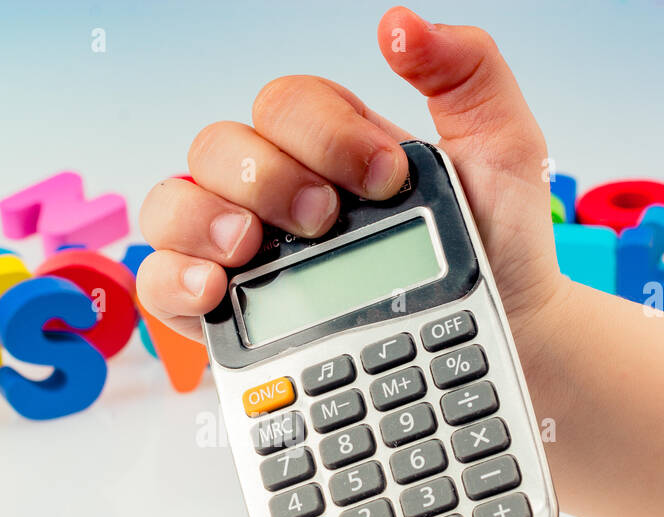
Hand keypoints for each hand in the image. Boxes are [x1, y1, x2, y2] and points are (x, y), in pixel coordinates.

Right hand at [136, 5, 566, 366]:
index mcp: (327, 147)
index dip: (325, 133)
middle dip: (269, 177)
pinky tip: (213, 288)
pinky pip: (159, 286)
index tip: (386, 179)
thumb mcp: (502, 147)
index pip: (286, 105)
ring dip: (203, 218)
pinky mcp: (225, 317)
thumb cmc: (495, 247)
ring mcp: (242, 253)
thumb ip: (466, 70)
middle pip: (219, 148)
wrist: (503, 338)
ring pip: (173, 206)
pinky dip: (172, 279)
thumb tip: (397, 26)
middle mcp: (274, 193)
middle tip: (325, 220)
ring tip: (249, 248)